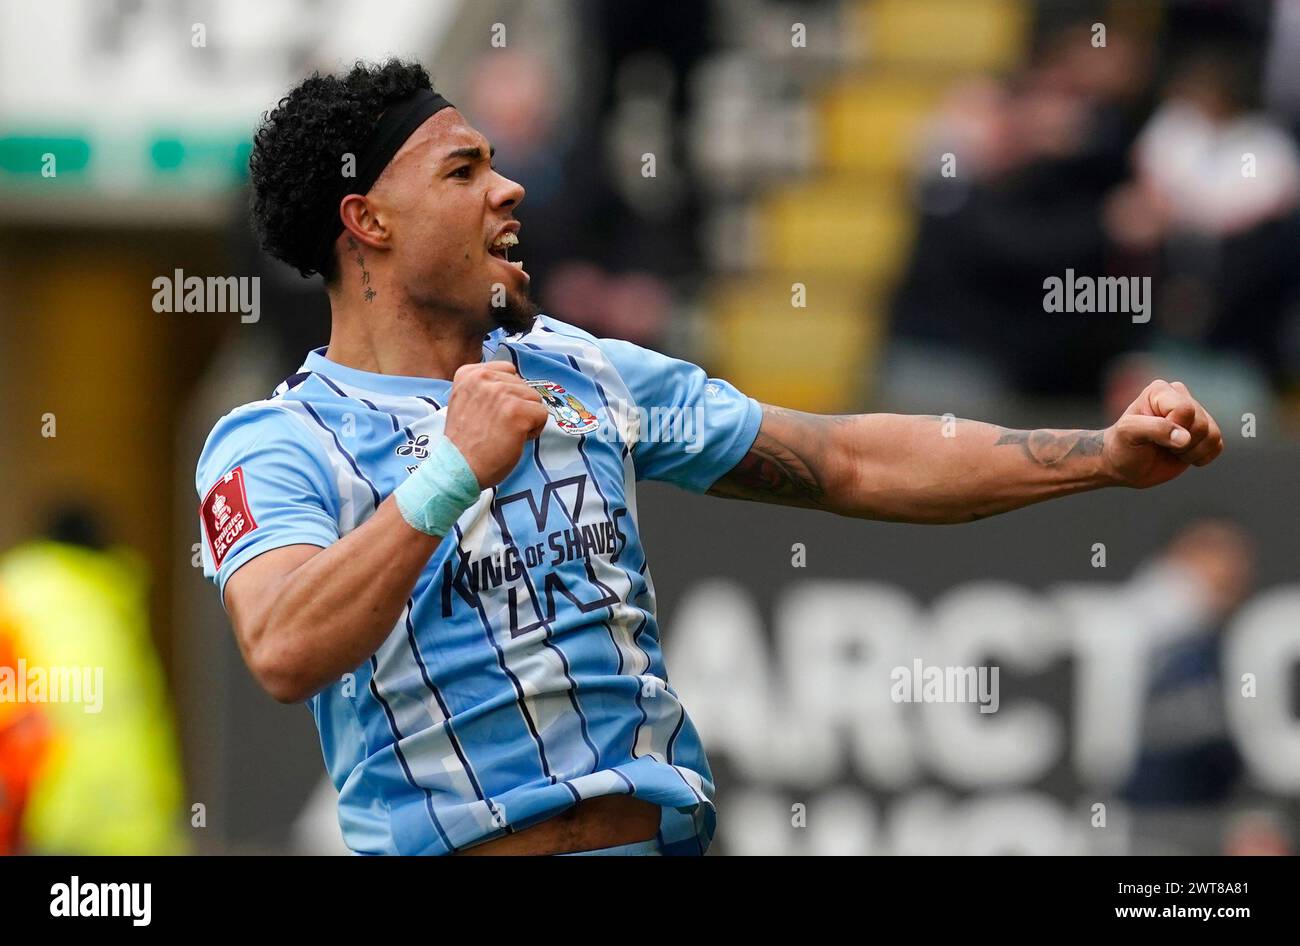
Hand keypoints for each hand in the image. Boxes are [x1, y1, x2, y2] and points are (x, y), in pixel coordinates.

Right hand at [443, 361, 548, 487]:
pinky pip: (542, 414)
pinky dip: (535, 430)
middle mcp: (484, 378)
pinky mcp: (517, 412)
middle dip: (518, 406)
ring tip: (506, 432)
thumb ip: (485, 388)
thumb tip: (514, 384)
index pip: (508, 370)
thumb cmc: (465, 441)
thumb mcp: (465, 401)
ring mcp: (501, 393)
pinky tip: (516, 439)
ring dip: (526, 417)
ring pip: (535, 398)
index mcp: (469, 373)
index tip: (494, 412)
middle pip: (523, 385)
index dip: (508, 394)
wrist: (459, 467)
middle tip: (498, 426)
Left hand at [1103, 379, 1222, 487]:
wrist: (1124, 465)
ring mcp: (1195, 416)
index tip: (1151, 436)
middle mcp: (1181, 398)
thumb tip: (1185, 438)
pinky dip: (1201, 457)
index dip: (1172, 428)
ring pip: (1213, 435)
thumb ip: (1155, 429)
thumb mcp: (1128, 433)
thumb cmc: (1122, 445)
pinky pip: (1218, 446)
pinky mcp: (1204, 433)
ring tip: (1169, 450)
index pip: (1185, 409)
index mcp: (1161, 391)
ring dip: (1191, 452)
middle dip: (1181, 444)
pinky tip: (1182, 456)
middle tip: (1159, 445)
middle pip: (1200, 424)